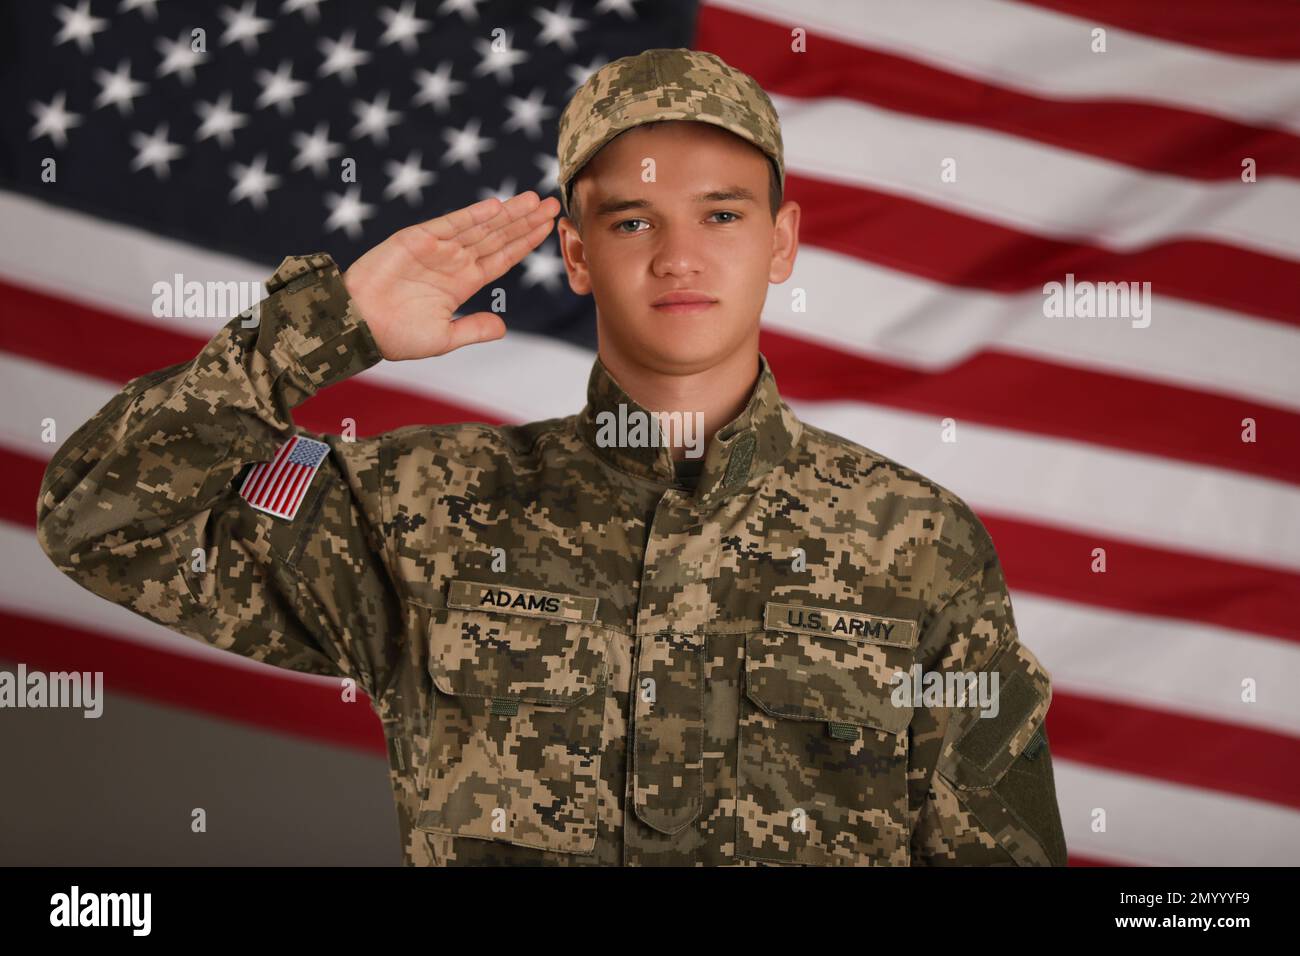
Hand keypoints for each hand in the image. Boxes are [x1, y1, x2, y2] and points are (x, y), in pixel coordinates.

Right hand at [341, 191, 560, 360]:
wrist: (357, 327)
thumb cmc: (396, 336)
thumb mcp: (444, 337)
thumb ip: (474, 329)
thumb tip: (503, 328)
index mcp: (463, 282)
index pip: (502, 258)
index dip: (525, 243)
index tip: (548, 229)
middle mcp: (454, 261)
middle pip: (497, 237)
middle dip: (525, 221)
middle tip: (552, 205)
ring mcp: (436, 248)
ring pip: (479, 227)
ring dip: (507, 213)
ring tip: (533, 200)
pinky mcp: (415, 239)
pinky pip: (449, 225)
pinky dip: (471, 215)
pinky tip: (495, 207)